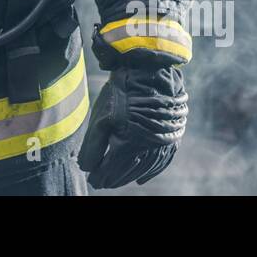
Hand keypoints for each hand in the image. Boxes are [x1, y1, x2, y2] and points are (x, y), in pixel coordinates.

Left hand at [77, 65, 186, 188]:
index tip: (93, 180)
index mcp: (127, 145)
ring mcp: (160, 145)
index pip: (109, 170)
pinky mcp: (171, 138)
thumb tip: (86, 167)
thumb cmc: (121, 94)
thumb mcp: (101, 118)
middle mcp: (146, 149)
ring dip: (129, 177)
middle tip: (102, 183)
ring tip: (117, 181)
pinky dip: (150, 172)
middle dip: (113, 179)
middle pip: (126, 172)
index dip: (99, 176)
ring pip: (143, 169)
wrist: (150, 74)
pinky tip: (141, 179)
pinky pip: (161, 162)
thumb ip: (93, 146)